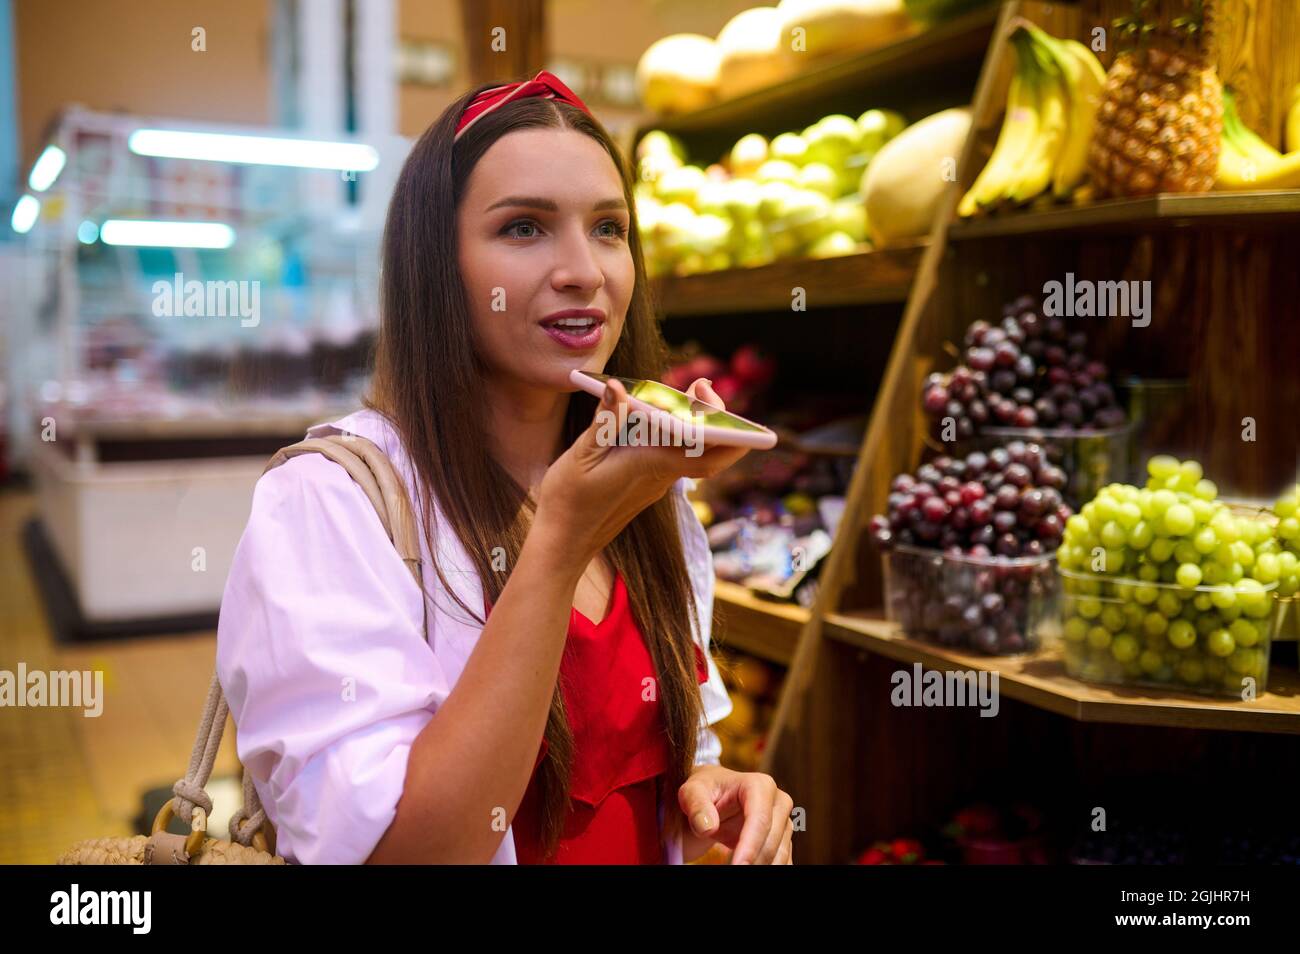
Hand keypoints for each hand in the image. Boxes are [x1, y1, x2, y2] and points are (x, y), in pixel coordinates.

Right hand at [535, 377, 750, 564]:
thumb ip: (604, 421)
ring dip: (693, 424)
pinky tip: (654, 417)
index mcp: (651, 465)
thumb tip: (616, 386)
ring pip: (690, 452)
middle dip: (714, 418)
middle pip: (707, 451)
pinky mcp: (645, 482)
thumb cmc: (569, 501)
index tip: (715, 399)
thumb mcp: (582, 455)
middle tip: (699, 388)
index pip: (708, 456)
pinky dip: (672, 434)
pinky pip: (670, 456)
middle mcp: (661, 475)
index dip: (729, 433)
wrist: (564, 541)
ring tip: (682, 393)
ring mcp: (655, 481)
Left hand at [678, 763, 794, 864]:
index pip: (760, 819)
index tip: (738, 866)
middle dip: (754, 861)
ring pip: (779, 854)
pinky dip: (767, 868)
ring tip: (734, 872)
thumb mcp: (692, 792)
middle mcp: (778, 801)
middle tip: (733, 872)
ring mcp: (783, 821)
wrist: (714, 797)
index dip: (750, 845)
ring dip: (760, 867)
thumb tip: (708, 827)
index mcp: (759, 785)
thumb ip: (697, 806)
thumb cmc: (704, 791)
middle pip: (772, 840)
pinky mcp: (783, 838)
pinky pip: (783, 860)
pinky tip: (748, 868)